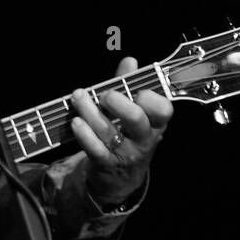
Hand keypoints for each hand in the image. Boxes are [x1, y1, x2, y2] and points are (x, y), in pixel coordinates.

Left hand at [69, 56, 173, 207]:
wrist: (121, 178)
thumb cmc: (127, 135)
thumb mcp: (134, 112)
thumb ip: (130, 85)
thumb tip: (130, 61)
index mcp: (155, 123)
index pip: (163, 110)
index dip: (150, 98)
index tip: (137, 90)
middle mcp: (143, 139)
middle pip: (136, 119)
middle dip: (119, 103)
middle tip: (105, 94)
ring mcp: (125, 153)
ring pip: (108, 131)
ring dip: (90, 111)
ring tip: (78, 97)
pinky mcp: (106, 164)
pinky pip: (95, 149)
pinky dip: (84, 134)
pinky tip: (76, 121)